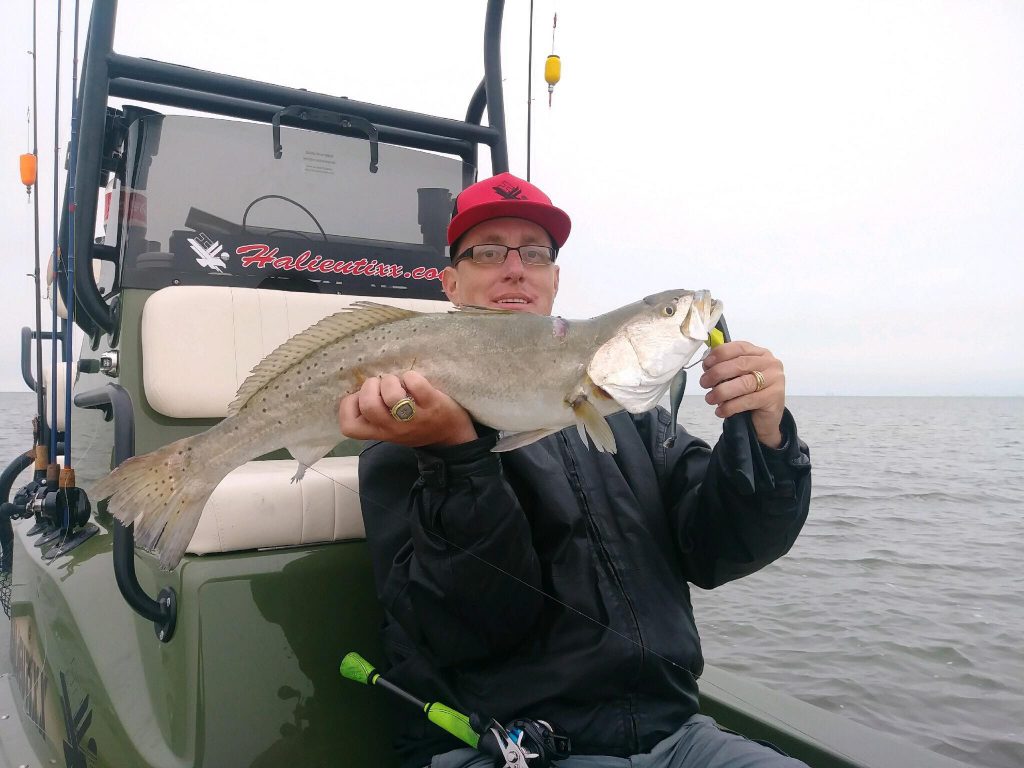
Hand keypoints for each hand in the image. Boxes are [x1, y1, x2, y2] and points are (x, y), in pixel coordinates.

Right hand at [338, 371, 477, 447]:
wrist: (451, 435)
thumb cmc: (415, 426)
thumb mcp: (389, 427)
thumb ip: (375, 413)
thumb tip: (360, 385)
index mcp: (379, 433)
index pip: (349, 426)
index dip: (350, 405)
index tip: (362, 398)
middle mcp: (393, 429)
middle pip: (369, 406)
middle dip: (371, 387)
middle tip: (382, 386)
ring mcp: (413, 418)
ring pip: (392, 396)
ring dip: (391, 381)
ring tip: (399, 383)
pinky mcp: (433, 405)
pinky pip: (416, 385)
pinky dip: (411, 377)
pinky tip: (414, 381)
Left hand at [698, 341, 785, 447]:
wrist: (765, 419)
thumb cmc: (748, 394)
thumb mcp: (737, 377)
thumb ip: (726, 368)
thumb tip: (707, 366)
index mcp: (760, 354)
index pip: (739, 348)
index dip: (720, 354)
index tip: (705, 364)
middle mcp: (770, 364)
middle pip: (740, 364)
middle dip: (718, 373)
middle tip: (704, 383)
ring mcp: (775, 381)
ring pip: (744, 383)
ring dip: (722, 391)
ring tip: (710, 398)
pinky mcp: (773, 398)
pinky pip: (747, 401)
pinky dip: (730, 406)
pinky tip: (721, 411)